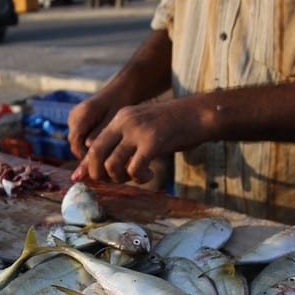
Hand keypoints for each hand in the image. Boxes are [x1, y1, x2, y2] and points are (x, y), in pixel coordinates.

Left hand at [72, 98, 207, 184]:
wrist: (201, 114)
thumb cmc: (175, 127)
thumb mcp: (145, 131)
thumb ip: (125, 145)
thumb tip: (105, 169)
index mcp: (120, 118)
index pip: (93, 146)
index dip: (93, 167)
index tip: (105, 178)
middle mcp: (124, 121)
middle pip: (95, 155)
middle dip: (101, 175)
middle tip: (119, 180)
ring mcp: (138, 130)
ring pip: (111, 165)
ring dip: (122, 178)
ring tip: (139, 176)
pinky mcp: (153, 141)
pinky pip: (134, 169)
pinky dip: (140, 178)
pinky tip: (151, 174)